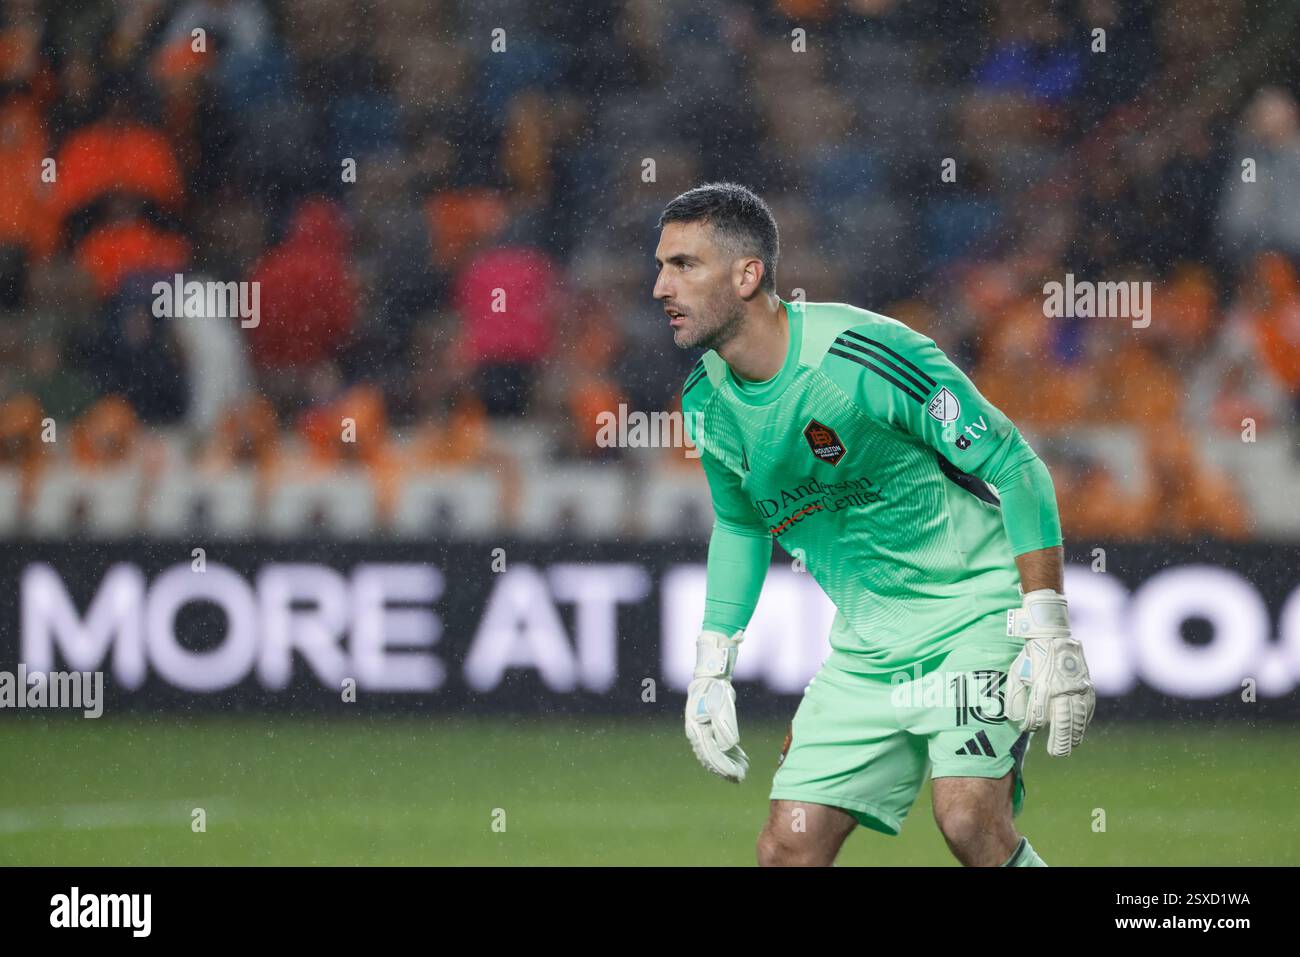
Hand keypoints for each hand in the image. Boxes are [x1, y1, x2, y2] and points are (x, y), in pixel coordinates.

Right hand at [684, 629, 747, 781]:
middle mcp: (697, 735)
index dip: (725, 767)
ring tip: (743, 770)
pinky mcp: (709, 729)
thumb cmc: (715, 692)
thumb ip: (724, 728)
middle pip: (711, 758)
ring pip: (715, 754)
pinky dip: (730, 754)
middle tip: (741, 778)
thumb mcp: (721, 708)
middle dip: (726, 770)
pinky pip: (719, 746)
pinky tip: (742, 759)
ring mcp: (702, 732)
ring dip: (729, 763)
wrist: (710, 678)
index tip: (737, 775)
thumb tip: (729, 747)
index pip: (712, 755)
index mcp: (698, 731)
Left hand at [1005, 590, 1095, 755]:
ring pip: (1078, 716)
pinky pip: (1087, 706)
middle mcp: (1061, 688)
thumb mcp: (1016, 673)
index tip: (1029, 730)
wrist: (1052, 634)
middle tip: (1057, 753)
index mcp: (1042, 685)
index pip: (1037, 713)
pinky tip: (1081, 729)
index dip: (1033, 724)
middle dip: (1060, 740)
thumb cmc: (1031, 657)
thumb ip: (1015, 696)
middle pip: (1062, 720)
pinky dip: (1084, 720)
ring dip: (1075, 734)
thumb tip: (1014, 719)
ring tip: (1070, 746)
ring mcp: (1077, 686)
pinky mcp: (1086, 684)